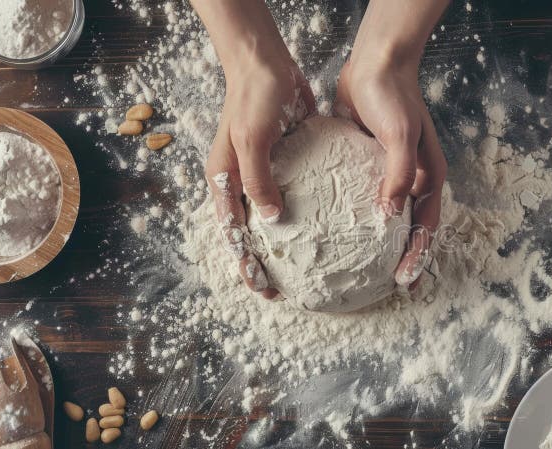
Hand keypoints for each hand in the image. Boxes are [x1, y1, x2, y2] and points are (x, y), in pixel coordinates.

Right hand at [205, 55, 314, 298]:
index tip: (262, 290)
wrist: (267, 63)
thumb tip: (269, 219)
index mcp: (225, 179)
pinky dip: (304, 213)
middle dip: (264, 263)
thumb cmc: (253, 98)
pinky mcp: (287, 162)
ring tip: (307, 267)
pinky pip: (296, 193)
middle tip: (284, 292)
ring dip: (286, 242)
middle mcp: (242, 181)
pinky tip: (326, 227)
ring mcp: (265, 172)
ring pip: (273, 217)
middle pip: (252, 232)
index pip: (234, 233)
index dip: (246, 263)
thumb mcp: (252, 139)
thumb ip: (258, 180)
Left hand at [335, 53, 446, 289]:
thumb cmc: (393, 97)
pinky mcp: (365, 164)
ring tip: (361, 266)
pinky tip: (338, 230)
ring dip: (379, 241)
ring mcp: (388, 172)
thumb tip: (391, 214)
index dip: (418, 254)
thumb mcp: (400, 135)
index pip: (426, 225)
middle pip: (409, 226)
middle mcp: (410, 178)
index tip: (404, 280)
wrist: (375, 63)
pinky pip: (362, 196)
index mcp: (427, 175)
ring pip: (386, 216)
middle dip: (402, 255)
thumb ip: (397, 174)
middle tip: (387, 284)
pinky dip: (356, 216)